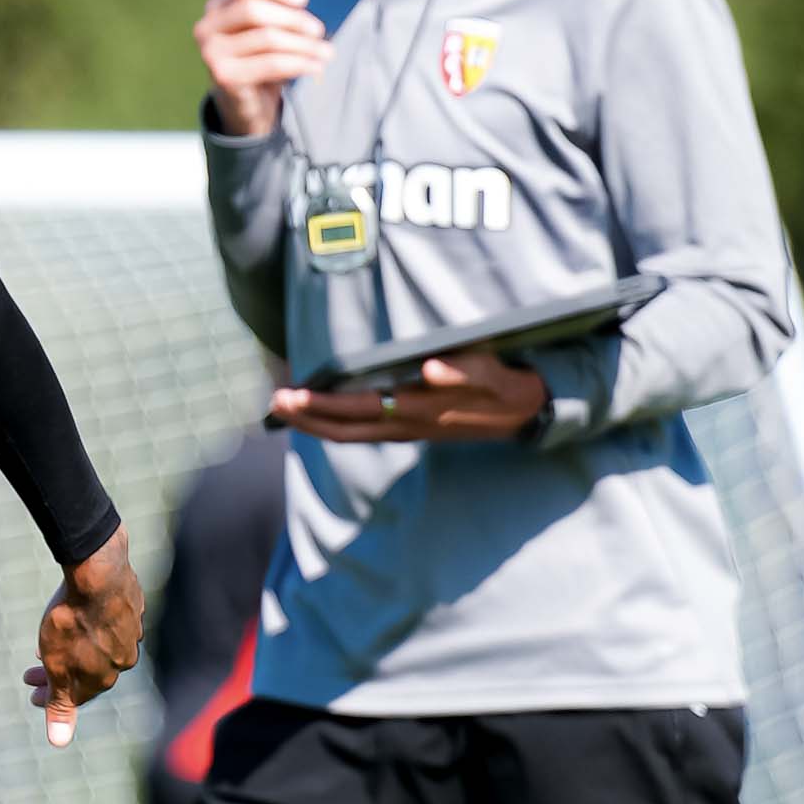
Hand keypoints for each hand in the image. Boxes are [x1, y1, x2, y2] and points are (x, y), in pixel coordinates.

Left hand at [25, 524, 142, 749]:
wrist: (97, 574)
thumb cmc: (73, 622)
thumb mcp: (58, 667)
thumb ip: (59, 705)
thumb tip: (59, 742)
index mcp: (105, 677)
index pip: (76, 697)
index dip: (52, 699)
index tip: (31, 695)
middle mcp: (123, 658)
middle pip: (86, 674)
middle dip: (57, 678)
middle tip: (29, 674)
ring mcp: (130, 631)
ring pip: (98, 649)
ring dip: (74, 653)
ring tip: (47, 646)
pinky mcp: (132, 606)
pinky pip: (107, 624)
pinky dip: (89, 629)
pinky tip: (76, 620)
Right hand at [195, 0, 325, 133]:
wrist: (248, 102)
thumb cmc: (259, 57)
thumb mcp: (273, 25)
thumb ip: (281, 0)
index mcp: (217, 7)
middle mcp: (207, 28)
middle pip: (253, 10)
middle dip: (292, 19)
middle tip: (318, 30)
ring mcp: (211, 53)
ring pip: (266, 38)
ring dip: (303, 45)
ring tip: (326, 52)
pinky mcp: (224, 77)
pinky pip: (270, 64)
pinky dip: (298, 64)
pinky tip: (315, 67)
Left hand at [271, 351, 548, 445]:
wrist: (530, 413)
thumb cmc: (509, 387)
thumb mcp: (494, 374)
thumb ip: (465, 370)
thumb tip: (430, 368)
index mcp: (419, 410)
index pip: (357, 412)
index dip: (321, 406)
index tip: (291, 395)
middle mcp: (408, 425)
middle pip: (344, 429)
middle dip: (307, 418)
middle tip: (274, 402)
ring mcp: (409, 430)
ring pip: (351, 434)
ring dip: (316, 424)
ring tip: (286, 409)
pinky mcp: (413, 428)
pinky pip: (365, 432)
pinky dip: (337, 424)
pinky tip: (322, 415)